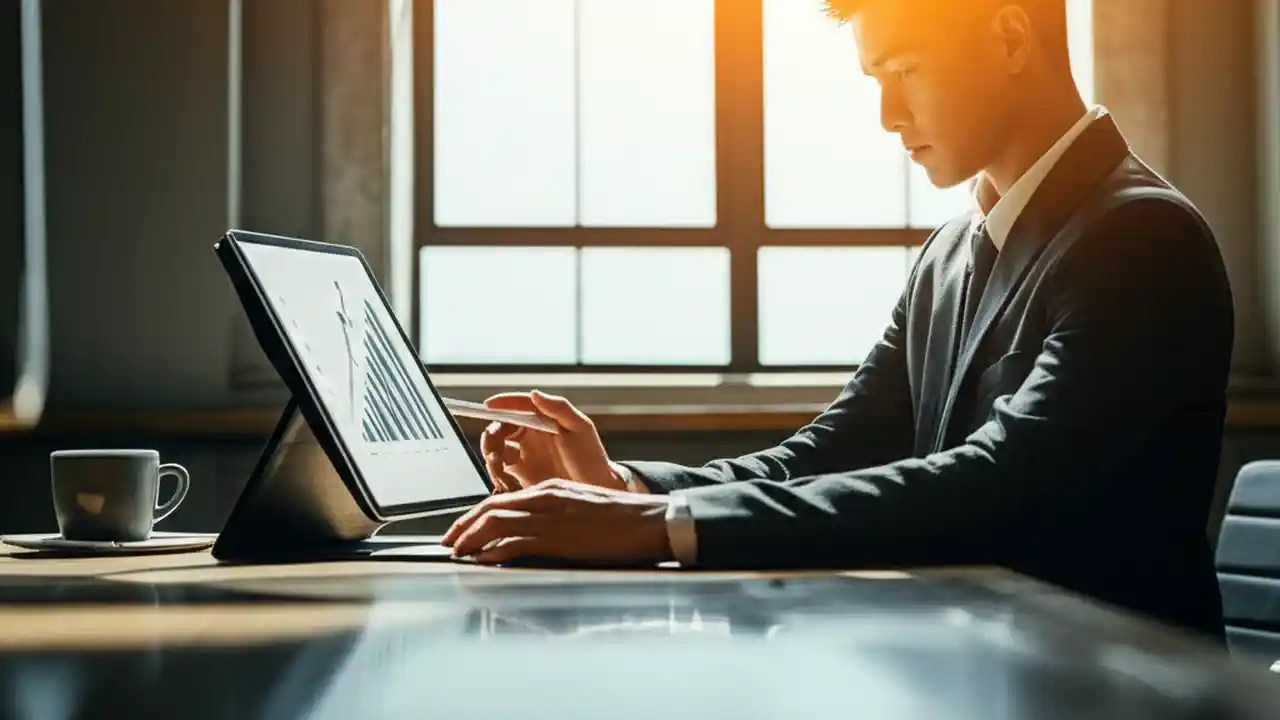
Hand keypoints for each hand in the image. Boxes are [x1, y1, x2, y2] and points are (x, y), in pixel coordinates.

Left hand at [443, 479, 672, 565]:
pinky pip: (513, 542)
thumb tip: (531, 534)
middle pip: (491, 508)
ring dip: (470, 537)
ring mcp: (549, 515)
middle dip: (464, 525)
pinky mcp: (556, 536)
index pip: (502, 500)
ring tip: (457, 552)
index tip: (462, 529)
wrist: (649, 521)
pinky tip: (482, 560)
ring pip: (496, 521)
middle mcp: (545, 497)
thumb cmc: (622, 519)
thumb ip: (554, 515)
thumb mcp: (581, 508)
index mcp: (551, 489)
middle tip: (449, 541)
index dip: (476, 515)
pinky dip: (492, 551)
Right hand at [480, 390, 624, 493]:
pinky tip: (507, 483)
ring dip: (492, 456)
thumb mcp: (580, 428)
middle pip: (500, 427)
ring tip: (500, 470)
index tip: (488, 406)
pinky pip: (499, 470)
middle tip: (495, 451)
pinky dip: (497, 474)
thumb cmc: (591, 456)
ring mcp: (524, 453)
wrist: (595, 488)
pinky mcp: (520, 474)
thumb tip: (534, 393)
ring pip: (495, 448)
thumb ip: (559, 408)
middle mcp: (531, 433)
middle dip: (492, 436)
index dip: (502, 403)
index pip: (518, 405)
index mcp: (544, 418)